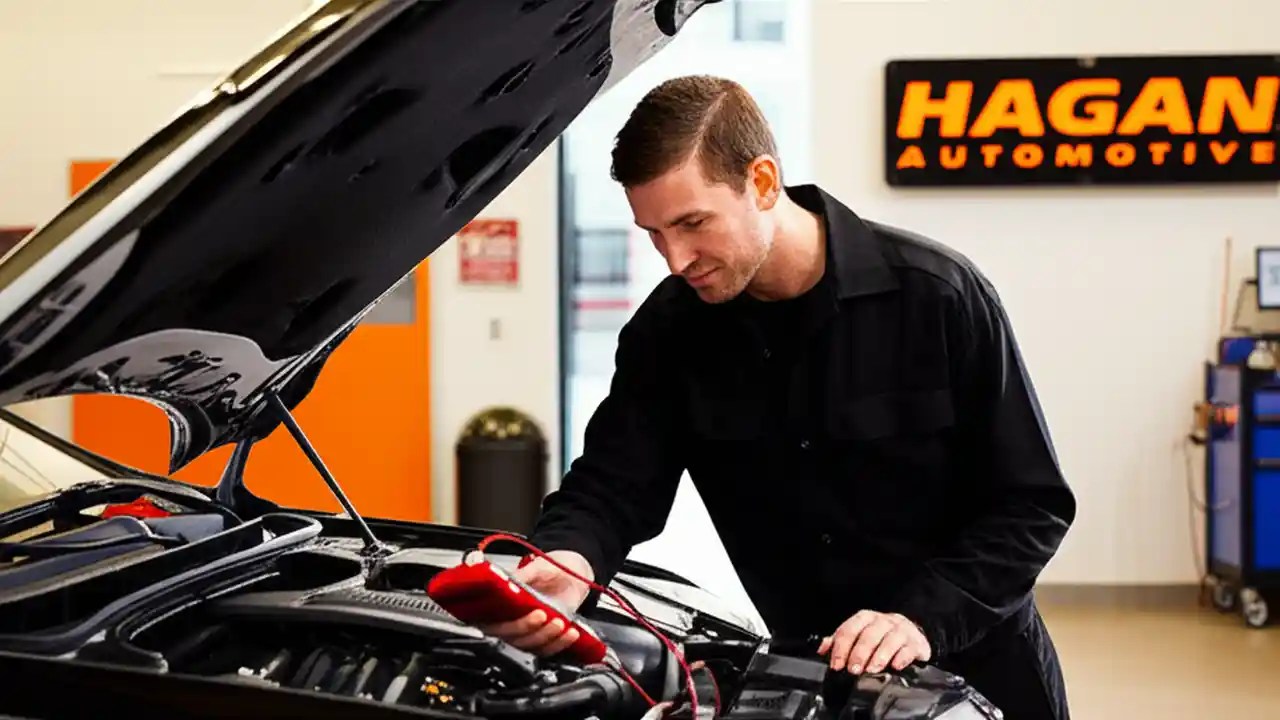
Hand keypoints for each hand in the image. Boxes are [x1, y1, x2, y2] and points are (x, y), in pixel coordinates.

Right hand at [477, 550, 593, 655]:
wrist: (573, 574)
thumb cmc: (550, 569)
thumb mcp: (537, 567)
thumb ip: (523, 575)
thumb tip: (509, 581)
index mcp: (499, 602)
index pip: (488, 620)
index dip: (497, 622)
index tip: (515, 613)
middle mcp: (510, 620)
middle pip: (509, 635)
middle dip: (526, 627)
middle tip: (541, 615)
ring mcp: (527, 631)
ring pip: (529, 644)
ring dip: (545, 636)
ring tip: (559, 622)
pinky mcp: (544, 638)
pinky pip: (548, 649)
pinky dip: (560, 643)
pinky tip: (570, 633)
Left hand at [817, 610, 931, 674]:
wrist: (910, 636)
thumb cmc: (880, 638)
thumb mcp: (858, 636)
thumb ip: (839, 642)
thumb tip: (822, 648)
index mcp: (865, 618)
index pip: (850, 629)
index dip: (841, 648)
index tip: (837, 664)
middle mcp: (883, 621)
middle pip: (869, 634)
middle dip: (859, 653)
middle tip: (853, 669)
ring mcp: (901, 630)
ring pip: (890, 639)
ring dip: (880, 656)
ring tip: (872, 670)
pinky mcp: (916, 642)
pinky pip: (910, 648)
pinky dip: (902, 657)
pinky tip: (895, 666)